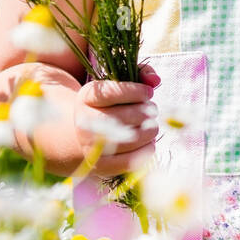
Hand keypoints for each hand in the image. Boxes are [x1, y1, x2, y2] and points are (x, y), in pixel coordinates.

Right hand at [73, 64, 160, 180]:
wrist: (90, 134)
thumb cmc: (113, 104)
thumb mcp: (121, 84)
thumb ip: (141, 74)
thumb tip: (155, 80)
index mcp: (86, 97)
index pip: (111, 92)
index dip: (135, 91)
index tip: (149, 93)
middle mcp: (84, 121)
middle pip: (124, 116)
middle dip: (146, 112)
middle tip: (152, 110)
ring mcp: (90, 145)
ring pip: (131, 139)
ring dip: (150, 130)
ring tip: (152, 126)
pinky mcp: (101, 165)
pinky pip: (130, 161)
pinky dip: (146, 151)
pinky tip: (149, 143)